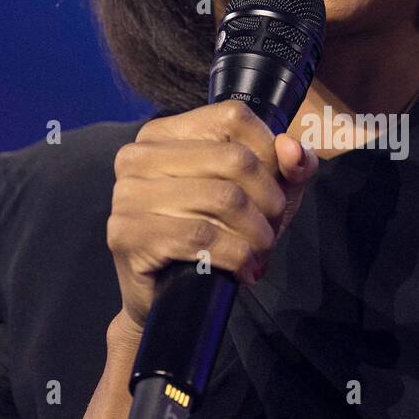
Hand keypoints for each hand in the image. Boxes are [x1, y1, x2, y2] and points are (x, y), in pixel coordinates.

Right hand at [108, 100, 318, 337]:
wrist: (169, 300)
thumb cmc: (213, 239)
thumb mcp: (260, 196)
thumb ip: (287, 167)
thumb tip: (292, 149)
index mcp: (164, 134)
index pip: (234, 118)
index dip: (269, 153)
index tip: (274, 189)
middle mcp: (138, 156)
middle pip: (235, 159)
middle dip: (268, 201)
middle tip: (269, 231)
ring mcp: (127, 194)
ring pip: (223, 198)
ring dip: (255, 234)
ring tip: (257, 252)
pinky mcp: (127, 233)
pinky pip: (202, 236)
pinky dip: (236, 255)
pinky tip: (242, 269)